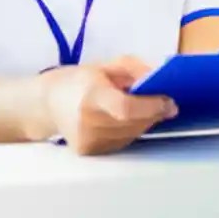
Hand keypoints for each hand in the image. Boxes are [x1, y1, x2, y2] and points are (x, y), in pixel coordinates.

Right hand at [41, 56, 176, 154]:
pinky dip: (130, 130)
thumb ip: (135, 69)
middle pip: (133, 124)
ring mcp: (88, 142)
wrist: (48, 103)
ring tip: (140, 107)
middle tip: (163, 102)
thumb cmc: (79, 80)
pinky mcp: (90, 152)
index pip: (125, 108)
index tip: (170, 102)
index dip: (151, 107)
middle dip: (154, 113)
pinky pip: (123, 142)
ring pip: (132, 135)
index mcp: (90, 97)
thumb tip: (160, 80)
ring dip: (144, 122)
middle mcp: (87, 123)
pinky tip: (123, 119)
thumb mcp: (107, 64)